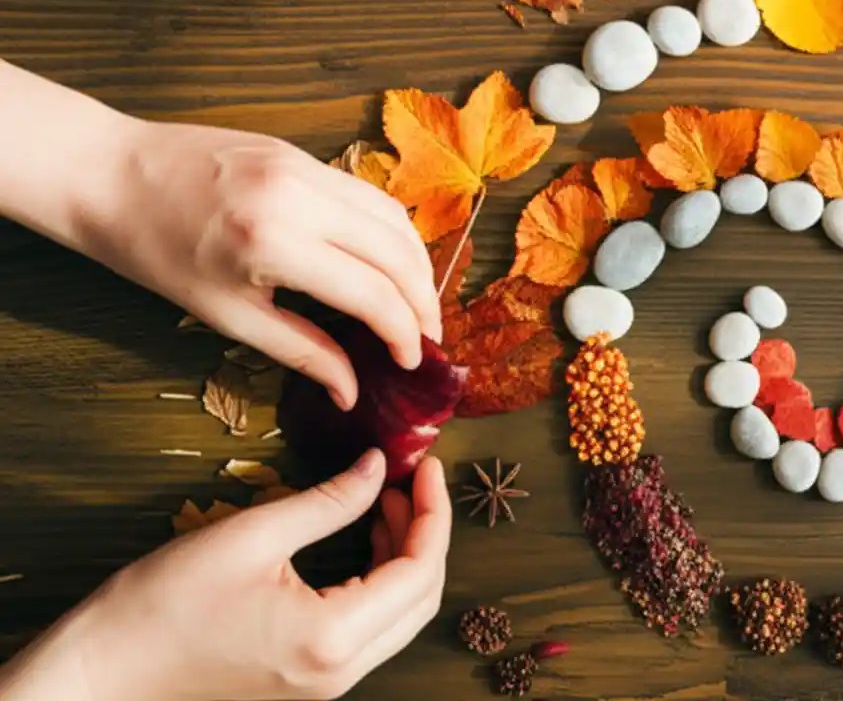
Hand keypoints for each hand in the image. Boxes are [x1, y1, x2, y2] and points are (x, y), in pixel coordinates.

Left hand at [0, 61, 438, 408]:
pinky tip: (388, 261)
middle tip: (427, 337)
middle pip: (398, 252)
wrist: (108, 173)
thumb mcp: (226, 314)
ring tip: (416, 302)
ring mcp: (304, 166)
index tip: (409, 362)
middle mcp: (300, 197)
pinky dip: (391, 231)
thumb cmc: (154, 252)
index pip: (373, 293)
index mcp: (273, 244)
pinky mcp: (301, 152)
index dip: (403, 333)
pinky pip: (368, 194)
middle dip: (424, 300)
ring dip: (417, 262)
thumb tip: (351, 391)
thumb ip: (301, 350)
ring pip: (394, 216)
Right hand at [0, 450, 451, 700]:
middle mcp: (340, 671)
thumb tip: (379, 468)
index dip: (433, 513)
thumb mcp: (251, 535)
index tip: (428, 467)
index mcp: (332, 637)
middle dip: (426, 534)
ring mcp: (327, 682)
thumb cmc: (163, 604)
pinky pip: (370, 630)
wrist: (104, 670)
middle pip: (420, 599)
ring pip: (399, 617)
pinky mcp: (309, 680)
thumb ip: (329, 502)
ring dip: (404, 557)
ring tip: (388, 500)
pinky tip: (366, 538)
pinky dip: (380, 582)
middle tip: (412, 480)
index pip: (419, 572)